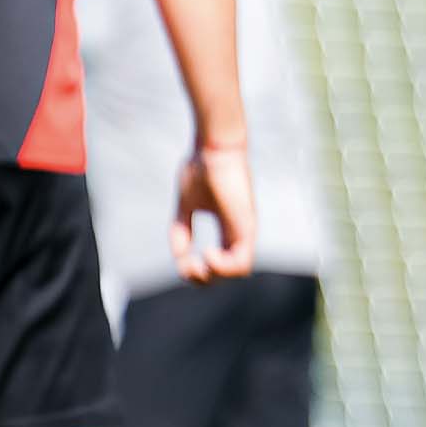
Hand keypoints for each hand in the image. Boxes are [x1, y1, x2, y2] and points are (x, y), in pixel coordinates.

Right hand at [173, 142, 254, 280]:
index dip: (200, 271)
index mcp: (228, 229)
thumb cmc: (200, 169)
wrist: (213, 148)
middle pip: (229, 271)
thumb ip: (182, 231)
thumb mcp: (186, 206)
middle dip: (204, 279)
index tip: (182, 263)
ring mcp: (245, 230)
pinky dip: (223, 266)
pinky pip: (242, 262)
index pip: (220, 263)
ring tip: (199, 263)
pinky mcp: (247, 226)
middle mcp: (239, 233)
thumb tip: (178, 257)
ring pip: (239, 271)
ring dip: (215, 275)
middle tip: (187, 267)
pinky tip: (207, 254)